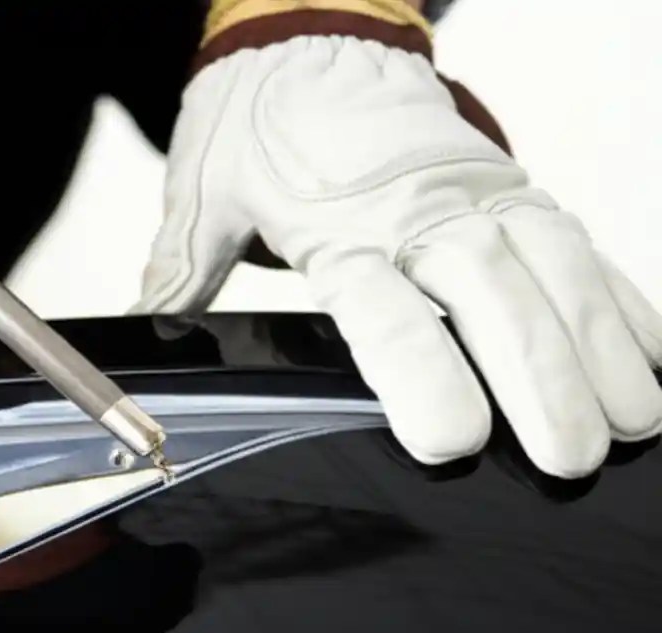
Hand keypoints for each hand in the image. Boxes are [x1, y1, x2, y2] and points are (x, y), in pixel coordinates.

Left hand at [136, 34, 661, 478]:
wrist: (310, 34)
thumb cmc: (258, 119)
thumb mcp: (205, 192)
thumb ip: (186, 266)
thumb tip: (154, 323)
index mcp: (338, 226)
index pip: (385, 311)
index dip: (422, 373)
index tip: (452, 438)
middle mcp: (420, 212)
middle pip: (491, 296)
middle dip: (540, 379)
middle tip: (570, 455)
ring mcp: (477, 197)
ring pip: (554, 268)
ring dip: (599, 345)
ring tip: (634, 420)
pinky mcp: (512, 187)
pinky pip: (579, 242)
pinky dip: (620, 298)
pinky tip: (649, 357)